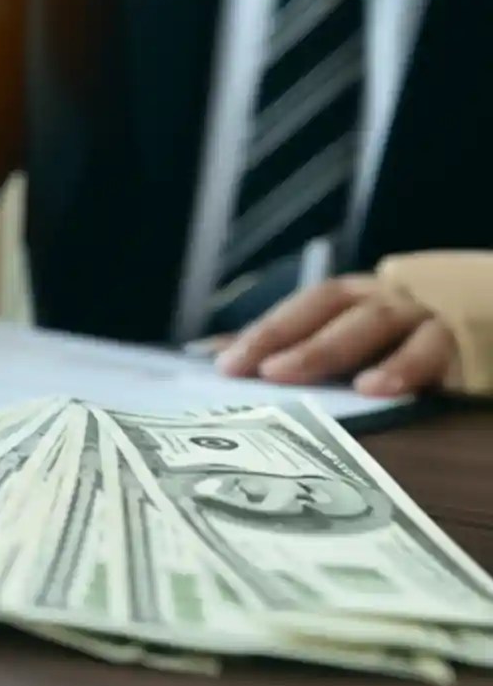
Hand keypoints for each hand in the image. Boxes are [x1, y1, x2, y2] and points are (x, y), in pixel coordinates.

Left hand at [214, 274, 455, 396]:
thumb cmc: (420, 335)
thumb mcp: (365, 334)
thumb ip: (301, 342)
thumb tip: (220, 352)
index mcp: (363, 296)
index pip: (308, 304)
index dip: (268, 329)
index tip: (225, 363)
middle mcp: (391, 299)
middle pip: (333, 310)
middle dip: (286, 337)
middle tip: (252, 369)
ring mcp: (427, 316)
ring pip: (376, 323)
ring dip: (330, 348)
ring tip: (288, 374)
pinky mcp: (464, 343)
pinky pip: (433, 350)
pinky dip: (403, 368)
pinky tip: (375, 389)